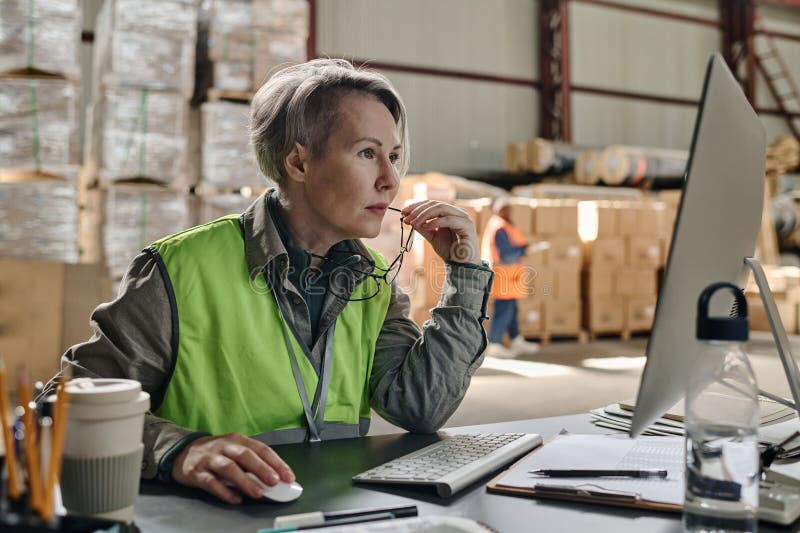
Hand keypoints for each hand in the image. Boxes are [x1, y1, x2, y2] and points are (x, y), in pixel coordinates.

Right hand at [172, 433, 294, 503]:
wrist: (182, 451)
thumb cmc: (216, 452)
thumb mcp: (234, 451)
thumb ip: (252, 462)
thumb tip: (274, 478)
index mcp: (238, 440)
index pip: (261, 449)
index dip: (276, 462)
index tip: (288, 476)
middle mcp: (224, 446)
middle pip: (245, 455)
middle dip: (262, 468)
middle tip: (274, 481)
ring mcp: (209, 458)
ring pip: (228, 468)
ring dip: (245, 480)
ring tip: (258, 492)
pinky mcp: (196, 472)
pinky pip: (211, 482)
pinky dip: (224, 491)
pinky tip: (235, 499)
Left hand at [402, 201, 480, 263]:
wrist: (462, 265)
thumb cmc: (450, 251)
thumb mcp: (432, 237)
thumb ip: (423, 228)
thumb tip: (409, 220)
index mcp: (450, 213)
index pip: (431, 204)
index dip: (417, 206)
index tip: (403, 211)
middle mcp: (457, 212)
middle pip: (435, 204)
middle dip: (418, 210)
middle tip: (406, 217)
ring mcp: (463, 218)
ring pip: (441, 208)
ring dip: (425, 214)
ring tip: (414, 223)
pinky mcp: (467, 225)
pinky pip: (449, 220)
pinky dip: (436, 222)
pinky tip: (426, 227)